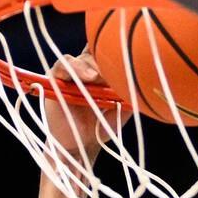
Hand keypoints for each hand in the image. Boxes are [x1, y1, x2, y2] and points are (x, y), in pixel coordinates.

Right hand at [44, 48, 125, 162]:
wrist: (81, 146)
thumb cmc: (100, 128)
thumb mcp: (120, 111)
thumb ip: (129, 96)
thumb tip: (141, 82)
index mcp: (100, 74)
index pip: (104, 53)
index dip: (112, 51)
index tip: (124, 59)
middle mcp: (85, 70)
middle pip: (93, 53)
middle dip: (103, 62)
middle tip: (111, 76)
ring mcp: (70, 75)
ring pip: (80, 58)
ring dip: (90, 66)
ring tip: (97, 78)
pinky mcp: (56, 81)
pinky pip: (62, 66)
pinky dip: (75, 69)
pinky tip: (88, 78)